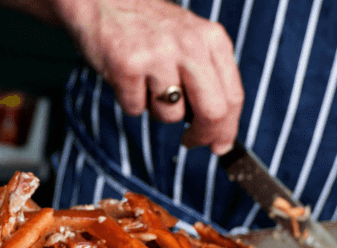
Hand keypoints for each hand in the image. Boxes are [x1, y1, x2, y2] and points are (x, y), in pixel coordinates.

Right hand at [0, 0, 243, 154]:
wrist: (103, 0)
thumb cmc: (147, 26)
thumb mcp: (189, 39)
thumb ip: (207, 75)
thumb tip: (219, 130)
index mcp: (212, 39)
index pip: (233, 95)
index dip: (228, 129)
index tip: (219, 144)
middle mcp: (190, 45)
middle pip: (213, 111)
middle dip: (204, 136)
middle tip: (191, 142)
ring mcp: (159, 55)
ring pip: (170, 115)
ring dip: (156, 110)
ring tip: (146, 84)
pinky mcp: (128, 66)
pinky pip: (135, 108)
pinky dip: (129, 101)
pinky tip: (126, 78)